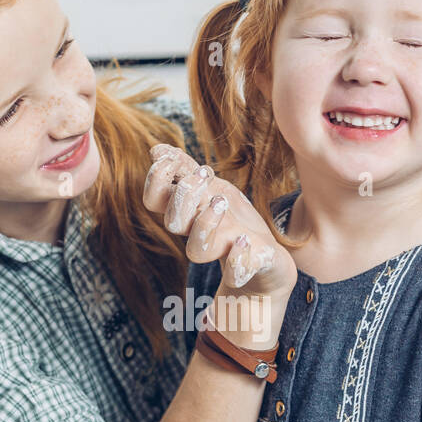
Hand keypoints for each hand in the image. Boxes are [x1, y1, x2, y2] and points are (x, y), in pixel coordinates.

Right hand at [144, 145, 296, 347]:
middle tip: (205, 174)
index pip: (154, 200)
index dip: (157, 179)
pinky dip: (239, 258)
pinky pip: (235, 272)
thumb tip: (156, 149)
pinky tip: (245, 241)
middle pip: (173, 223)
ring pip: (197, 251)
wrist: (267, 257)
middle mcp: (199, 234)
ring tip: (221, 202)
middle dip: (185, 195)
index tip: (174, 161)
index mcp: (188, 213)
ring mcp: (222, 252)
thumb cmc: (234, 220)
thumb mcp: (214, 188)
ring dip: (206, 224)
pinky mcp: (246, 268)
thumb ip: (186, 170)